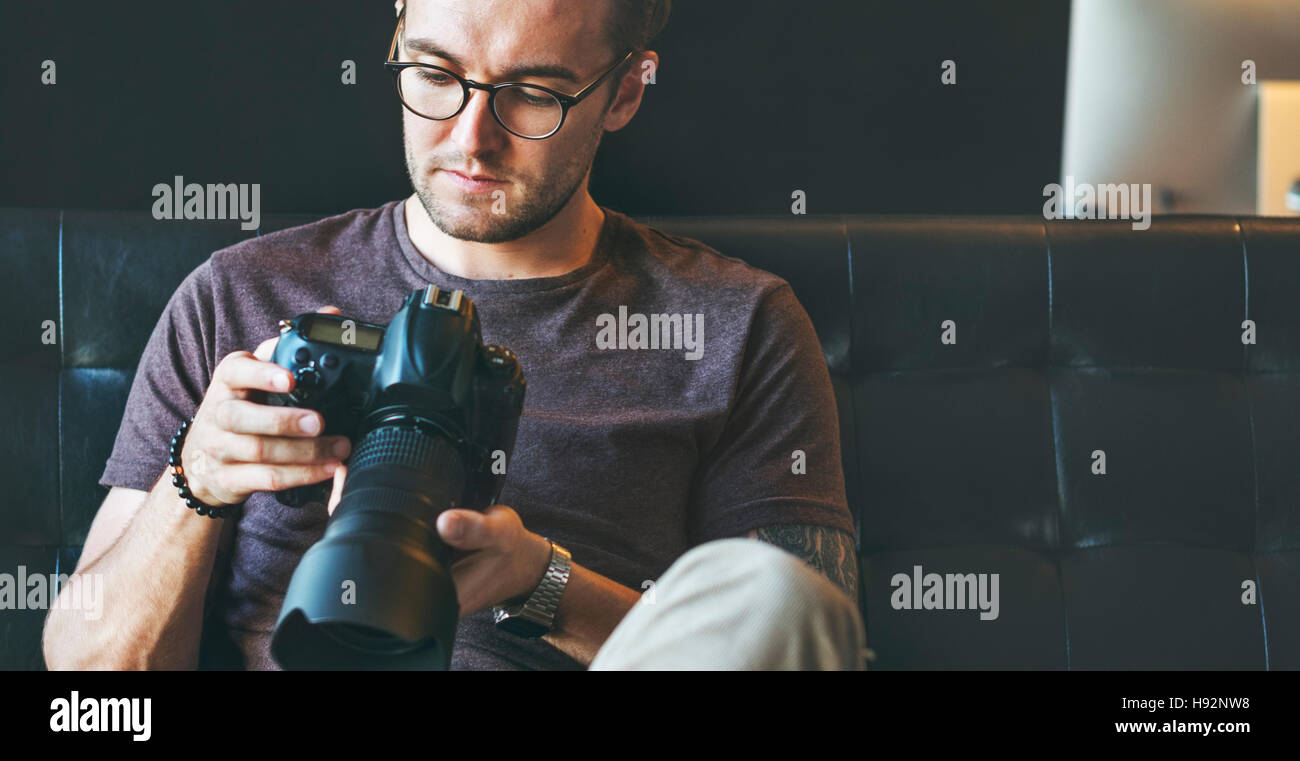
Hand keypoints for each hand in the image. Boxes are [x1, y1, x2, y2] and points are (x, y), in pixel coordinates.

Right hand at [179, 306, 351, 505]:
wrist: (202, 460)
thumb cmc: (241, 406)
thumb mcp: (255, 374)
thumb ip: (288, 347)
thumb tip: (331, 314)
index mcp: (228, 379)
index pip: (237, 371)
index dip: (263, 374)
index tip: (290, 378)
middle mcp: (218, 412)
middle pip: (243, 418)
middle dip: (284, 421)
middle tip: (320, 421)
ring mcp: (219, 448)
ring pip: (259, 452)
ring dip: (304, 453)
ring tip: (339, 449)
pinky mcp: (228, 479)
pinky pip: (265, 479)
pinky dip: (300, 476)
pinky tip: (326, 470)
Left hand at [326, 464, 551, 616]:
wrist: (523, 565)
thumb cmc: (511, 553)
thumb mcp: (500, 534)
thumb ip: (475, 529)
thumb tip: (445, 523)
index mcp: (431, 591)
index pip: (380, 566)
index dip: (358, 530)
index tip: (349, 490)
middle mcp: (418, 588)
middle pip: (371, 556)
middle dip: (354, 516)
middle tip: (348, 474)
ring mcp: (418, 576)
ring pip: (379, 547)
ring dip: (367, 515)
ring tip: (356, 479)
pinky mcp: (422, 563)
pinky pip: (395, 540)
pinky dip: (386, 518)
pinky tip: (381, 495)